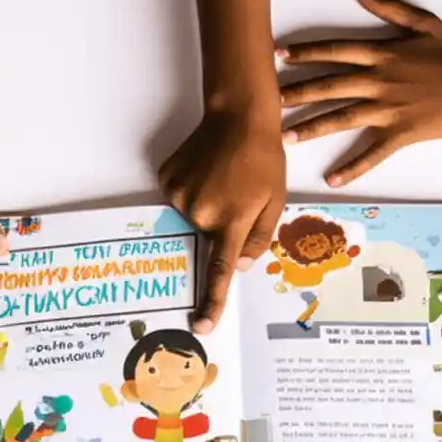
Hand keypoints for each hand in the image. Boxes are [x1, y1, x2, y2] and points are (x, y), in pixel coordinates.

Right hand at [159, 104, 285, 333]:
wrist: (238, 115)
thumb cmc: (264, 158)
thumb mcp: (275, 201)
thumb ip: (258, 238)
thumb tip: (239, 266)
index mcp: (232, 222)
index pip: (218, 272)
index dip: (211, 302)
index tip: (202, 325)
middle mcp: (201, 213)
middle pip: (209, 236)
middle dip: (222, 224)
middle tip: (238, 192)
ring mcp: (180, 195)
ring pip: (193, 217)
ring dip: (208, 204)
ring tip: (223, 176)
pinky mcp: (167, 179)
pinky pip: (180, 197)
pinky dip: (193, 189)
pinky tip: (207, 169)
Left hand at [278, 0, 441, 185]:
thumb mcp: (425, 24)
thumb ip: (391, 9)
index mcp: (383, 54)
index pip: (336, 51)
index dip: (305, 53)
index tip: (278, 56)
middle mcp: (380, 81)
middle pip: (330, 86)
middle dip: (296, 93)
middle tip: (267, 101)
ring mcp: (389, 110)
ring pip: (342, 119)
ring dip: (312, 129)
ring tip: (284, 138)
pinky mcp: (401, 134)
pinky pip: (372, 153)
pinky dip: (353, 167)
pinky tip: (332, 179)